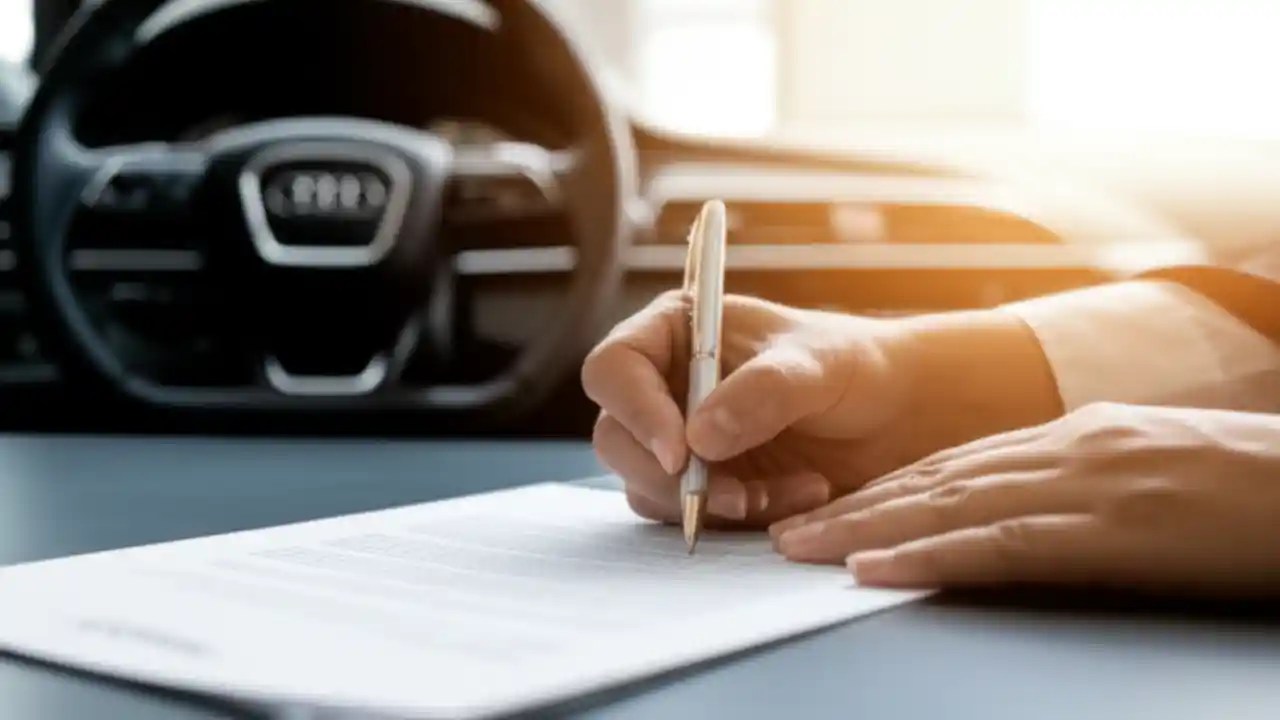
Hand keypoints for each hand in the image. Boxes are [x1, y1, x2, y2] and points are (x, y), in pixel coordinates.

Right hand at [581, 291, 1060, 527]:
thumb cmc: (855, 368)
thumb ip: (762, 393)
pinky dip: (741, 517)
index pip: (614, 368)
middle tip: (733, 496)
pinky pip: (693, 515)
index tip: (679, 452)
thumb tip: (697, 438)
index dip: (634, 410)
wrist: (896, 418)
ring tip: (792, 488)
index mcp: (675, 333)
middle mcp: (663, 386)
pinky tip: (798, 495)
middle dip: (669, 475)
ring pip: (649, 486)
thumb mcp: (817, 367)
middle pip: (617, 437)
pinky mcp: (702, 486)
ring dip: (713, 501)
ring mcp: (678, 440)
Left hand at [772, 402, 1279, 596]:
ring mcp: (1081, 486)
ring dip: (865, 530)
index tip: (833, 507)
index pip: (956, 462)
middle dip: (853, 507)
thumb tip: (1023, 503)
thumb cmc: (1246, 486)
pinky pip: (999, 544)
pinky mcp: (1106, 530)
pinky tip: (878, 569)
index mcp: (1072, 437)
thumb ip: (1080, 477)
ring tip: (802, 549)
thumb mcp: (1148, 466)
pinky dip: (930, 556)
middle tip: (787, 532)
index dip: (886, 488)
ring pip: (947, 505)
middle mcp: (1062, 451)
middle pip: (933, 479)